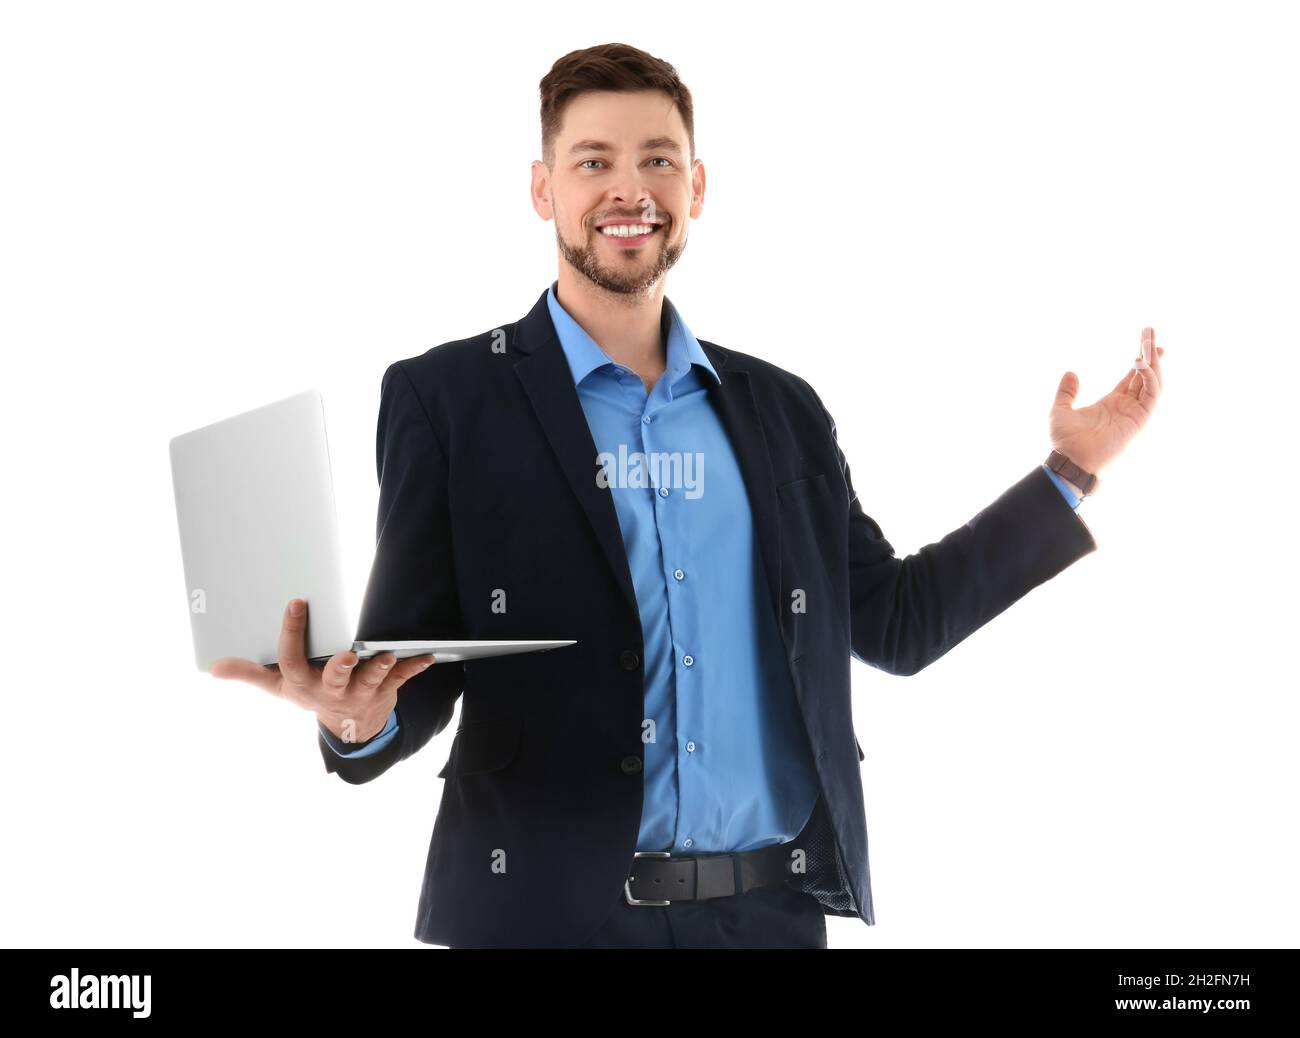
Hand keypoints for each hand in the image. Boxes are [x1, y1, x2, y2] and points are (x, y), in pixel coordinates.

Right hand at [210, 598, 435, 744]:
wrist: (348, 727)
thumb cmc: (310, 693)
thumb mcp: (278, 687)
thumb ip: (249, 673)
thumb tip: (212, 667)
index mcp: (302, 684)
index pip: (291, 661)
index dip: (292, 634)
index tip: (296, 603)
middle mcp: (331, 690)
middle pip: (335, 680)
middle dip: (342, 668)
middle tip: (348, 655)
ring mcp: (359, 692)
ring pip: (371, 681)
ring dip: (381, 669)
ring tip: (390, 656)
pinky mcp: (385, 691)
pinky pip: (402, 680)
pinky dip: (414, 668)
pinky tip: (427, 657)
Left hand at [1049, 326, 1164, 475]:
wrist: (1070, 460)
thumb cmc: (1065, 441)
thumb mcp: (1060, 410)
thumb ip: (1066, 391)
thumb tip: (1070, 372)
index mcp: (1112, 402)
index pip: (1133, 376)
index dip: (1141, 359)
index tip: (1147, 340)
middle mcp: (1127, 406)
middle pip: (1146, 374)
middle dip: (1150, 352)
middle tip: (1150, 330)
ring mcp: (1134, 412)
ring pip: (1153, 382)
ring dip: (1153, 362)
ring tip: (1148, 343)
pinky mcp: (1139, 419)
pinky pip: (1151, 395)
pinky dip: (1150, 378)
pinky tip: (1141, 363)